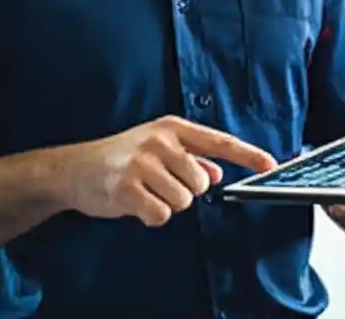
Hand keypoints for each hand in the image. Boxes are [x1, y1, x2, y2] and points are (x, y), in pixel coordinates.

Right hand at [55, 116, 276, 226]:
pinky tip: (134, 203)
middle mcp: (160, 142)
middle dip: (185, 190)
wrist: (73, 169)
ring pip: (183, 201)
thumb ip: (190, 159)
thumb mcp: (157, 149)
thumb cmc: (120, 157)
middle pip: (201, 182)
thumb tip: (216, 174)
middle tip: (158, 184)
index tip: (270, 164)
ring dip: (167, 203)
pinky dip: (151, 215)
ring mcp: (143, 163)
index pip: (219, 141)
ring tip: (145, 191)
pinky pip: (161, 214)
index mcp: (172, 128)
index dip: (247, 154)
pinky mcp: (127, 187)